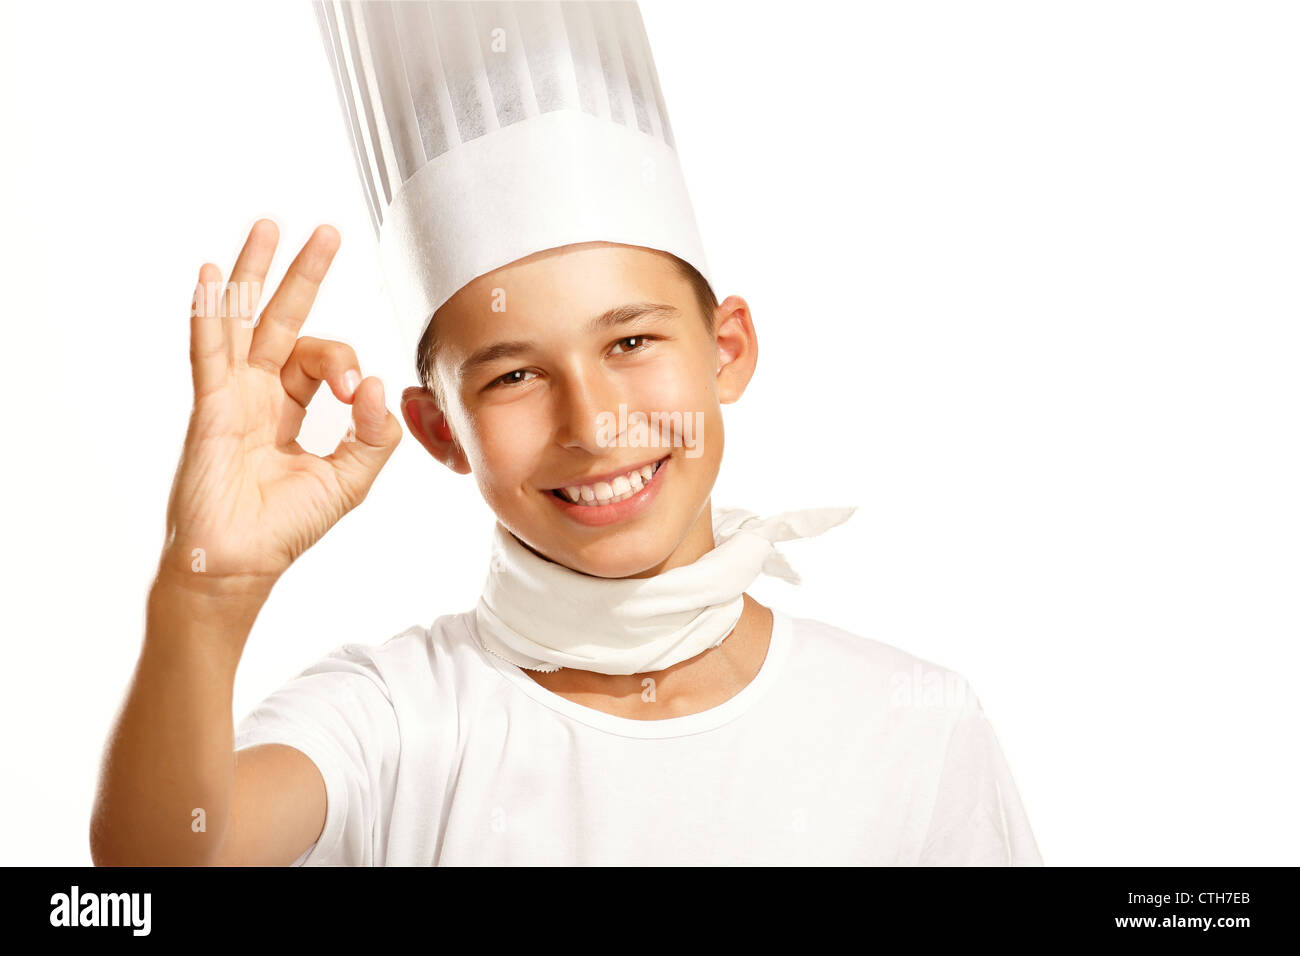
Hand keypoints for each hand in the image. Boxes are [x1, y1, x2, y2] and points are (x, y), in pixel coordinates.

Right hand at [158, 220, 401, 593]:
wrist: (241, 564)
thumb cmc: (286, 527)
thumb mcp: (349, 478)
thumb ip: (373, 434)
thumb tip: (376, 383)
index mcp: (289, 408)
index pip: (322, 362)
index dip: (346, 365)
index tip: (357, 393)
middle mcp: (258, 394)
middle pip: (281, 320)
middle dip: (304, 275)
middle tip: (328, 232)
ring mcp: (230, 397)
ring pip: (243, 321)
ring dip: (255, 272)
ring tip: (270, 226)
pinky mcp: (211, 409)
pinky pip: (210, 352)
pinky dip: (212, 314)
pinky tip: (214, 275)